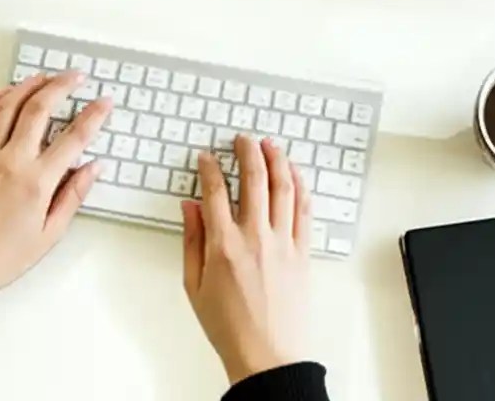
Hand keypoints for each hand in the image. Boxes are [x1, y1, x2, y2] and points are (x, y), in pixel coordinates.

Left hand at [0, 71, 109, 307]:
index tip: (104, 103)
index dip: (94, 115)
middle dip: (62, 86)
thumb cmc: (0, 257)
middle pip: (40, 108)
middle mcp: (10, 162)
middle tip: (76, 77)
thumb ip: (73, 197)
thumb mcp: (49, 234)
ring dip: (28, 85)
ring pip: (7, 105)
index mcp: (36, 183)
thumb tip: (92, 169)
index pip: (73, 138)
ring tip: (45, 76)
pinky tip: (5, 93)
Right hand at [182, 135, 312, 384]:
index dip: (209, 168)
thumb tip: (189, 207)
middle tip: (242, 139)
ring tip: (270, 145)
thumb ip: (191, 241)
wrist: (267, 355)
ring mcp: (283, 243)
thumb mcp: (193, 285)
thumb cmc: (229, 327)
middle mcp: (256, 237)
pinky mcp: (303, 253)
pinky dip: (301, 186)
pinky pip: (305, 209)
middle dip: (247, 151)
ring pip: (284, 187)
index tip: (206, 158)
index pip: (215, 191)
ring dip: (277, 160)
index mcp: (223, 245)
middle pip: (254, 179)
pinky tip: (295, 174)